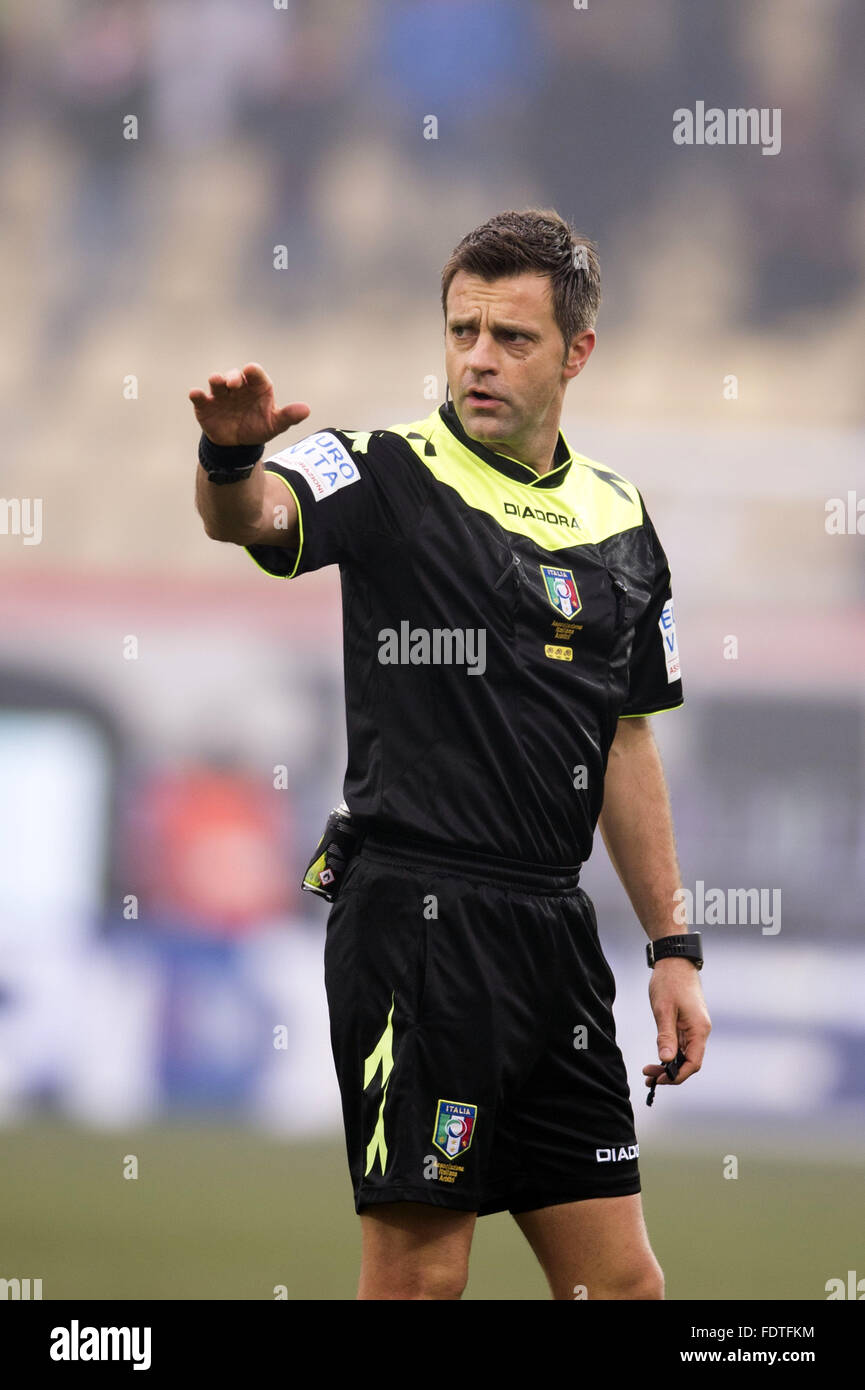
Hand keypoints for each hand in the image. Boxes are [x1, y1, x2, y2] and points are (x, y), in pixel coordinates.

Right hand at [189, 362, 309, 446]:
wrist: (238, 445)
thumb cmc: (258, 427)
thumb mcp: (275, 424)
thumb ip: (288, 416)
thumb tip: (306, 410)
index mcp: (256, 386)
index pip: (255, 374)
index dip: (253, 371)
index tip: (251, 370)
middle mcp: (237, 387)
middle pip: (235, 376)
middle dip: (234, 376)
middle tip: (234, 383)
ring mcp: (220, 395)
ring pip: (217, 382)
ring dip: (216, 380)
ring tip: (217, 381)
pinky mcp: (205, 405)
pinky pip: (200, 397)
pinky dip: (197, 394)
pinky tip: (195, 394)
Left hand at [643, 956, 710, 1090]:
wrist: (675, 960)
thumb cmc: (669, 982)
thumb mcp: (664, 1010)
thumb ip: (666, 1036)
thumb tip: (666, 1061)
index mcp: (699, 1030)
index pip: (693, 1063)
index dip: (676, 1076)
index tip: (658, 1080)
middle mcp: (700, 1031)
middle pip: (689, 1062)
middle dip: (670, 1073)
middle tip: (648, 1076)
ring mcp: (695, 1027)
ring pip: (685, 1054)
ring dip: (669, 1064)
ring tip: (649, 1071)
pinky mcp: (688, 1022)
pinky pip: (682, 1044)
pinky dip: (671, 1052)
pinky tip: (659, 1056)